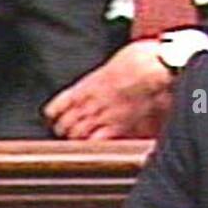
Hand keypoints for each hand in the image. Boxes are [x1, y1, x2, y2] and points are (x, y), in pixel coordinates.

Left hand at [42, 38, 174, 139]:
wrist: (152, 69)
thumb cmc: (137, 62)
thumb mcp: (110, 66)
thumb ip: (99, 81)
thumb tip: (94, 87)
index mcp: (84, 87)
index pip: (55, 109)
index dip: (55, 118)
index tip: (58, 121)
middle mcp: (88, 102)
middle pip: (63, 126)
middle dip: (66, 132)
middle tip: (72, 135)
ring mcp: (101, 115)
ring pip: (76, 135)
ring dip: (79, 141)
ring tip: (85, 143)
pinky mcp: (117, 127)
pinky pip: (96, 142)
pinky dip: (95, 146)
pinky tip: (99, 145)